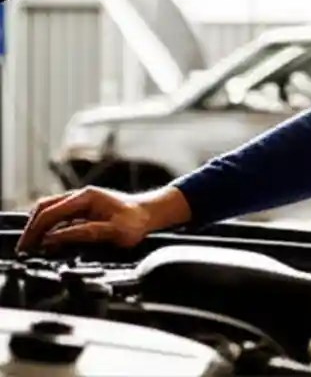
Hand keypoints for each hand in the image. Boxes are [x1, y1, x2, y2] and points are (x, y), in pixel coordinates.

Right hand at [16, 186, 189, 253]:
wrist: (150, 214)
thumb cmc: (136, 221)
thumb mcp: (113, 231)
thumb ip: (83, 233)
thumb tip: (55, 238)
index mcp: (86, 198)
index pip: (50, 212)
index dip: (36, 230)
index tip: (28, 247)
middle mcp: (80, 196)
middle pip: (44, 208)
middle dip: (32, 228)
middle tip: (25, 249)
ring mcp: (80, 201)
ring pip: (49, 211)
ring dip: (39, 227)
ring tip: (32, 246)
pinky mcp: (83, 209)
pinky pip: (59, 216)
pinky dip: (49, 227)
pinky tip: (47, 241)